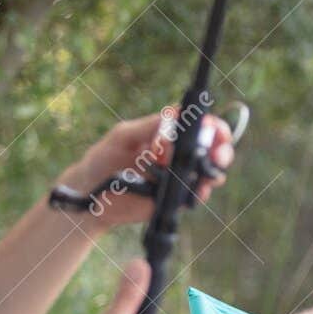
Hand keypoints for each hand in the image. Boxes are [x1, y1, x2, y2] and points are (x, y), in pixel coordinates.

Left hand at [55, 107, 235, 227]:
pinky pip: (195, 195)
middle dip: (221, 149)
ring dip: (212, 172)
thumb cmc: (104, 158)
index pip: (198, 125)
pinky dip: (199, 192)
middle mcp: (178, 154)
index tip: (213, 129)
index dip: (212, 126)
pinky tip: (196, 190)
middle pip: (211, 149)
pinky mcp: (175, 198)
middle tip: (217, 153)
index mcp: (168, 133)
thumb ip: (149, 126)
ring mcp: (179, 177)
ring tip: (205, 173)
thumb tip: (175, 115)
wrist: (91, 193)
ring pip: (209, 173)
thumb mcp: (124, 136)